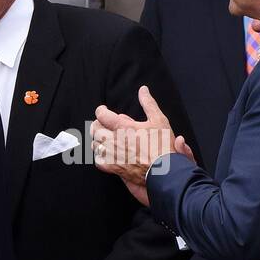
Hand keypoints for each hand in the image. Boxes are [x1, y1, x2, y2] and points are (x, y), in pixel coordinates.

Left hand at [93, 86, 185, 207]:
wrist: (164, 170)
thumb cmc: (162, 145)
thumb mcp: (159, 120)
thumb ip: (148, 103)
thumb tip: (143, 90)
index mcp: (123, 127)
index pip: (102, 115)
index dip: (100, 110)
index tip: (102, 110)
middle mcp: (114, 140)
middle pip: (95, 129)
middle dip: (98, 124)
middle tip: (103, 123)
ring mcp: (111, 155)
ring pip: (95, 144)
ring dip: (98, 139)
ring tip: (105, 138)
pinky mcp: (112, 167)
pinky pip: (98, 160)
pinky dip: (100, 155)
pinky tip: (106, 153)